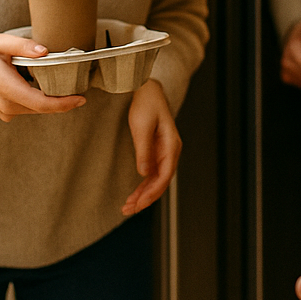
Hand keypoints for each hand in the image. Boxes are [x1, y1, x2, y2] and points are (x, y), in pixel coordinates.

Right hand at [0, 34, 85, 120]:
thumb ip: (24, 46)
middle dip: (61, 98)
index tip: (81, 99)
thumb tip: (45, 51)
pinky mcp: (5, 112)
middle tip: (75, 82)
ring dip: (48, 96)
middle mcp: (7, 105)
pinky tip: (34, 81)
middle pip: (43, 107)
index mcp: (6, 89)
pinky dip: (37, 97)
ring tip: (53, 77)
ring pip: (36, 108)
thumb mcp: (0, 42)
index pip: (41, 104)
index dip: (64, 104)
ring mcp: (5, 111)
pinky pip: (28, 107)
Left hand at [122, 79, 181, 215]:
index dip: (152, 192)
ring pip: (156, 180)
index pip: (165, 175)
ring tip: (128, 207)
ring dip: (143, 194)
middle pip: (161, 181)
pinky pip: (151, 173)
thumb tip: (144, 173)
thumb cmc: (146, 103)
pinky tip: (134, 195)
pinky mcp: (155, 151)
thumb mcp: (142, 126)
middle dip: (146, 198)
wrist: (147, 89)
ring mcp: (163, 152)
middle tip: (129, 210)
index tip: (139, 203)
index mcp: (172, 145)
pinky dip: (142, 185)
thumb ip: (144, 150)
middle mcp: (170, 151)